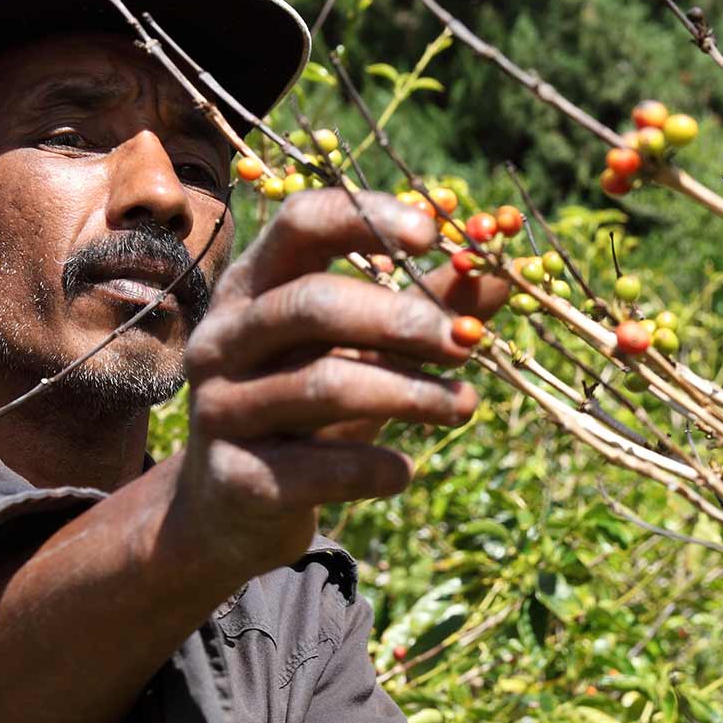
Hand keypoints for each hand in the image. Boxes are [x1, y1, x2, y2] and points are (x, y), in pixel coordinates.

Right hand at [173, 189, 508, 580]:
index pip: (300, 223)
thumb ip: (425, 307)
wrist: (234, 503)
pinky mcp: (235, 477)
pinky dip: (375, 467)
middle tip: (467, 343)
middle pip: (314, 304)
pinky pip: (319, 468)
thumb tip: (502, 272)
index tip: (433, 236)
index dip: (366, 219)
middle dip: (403, 320)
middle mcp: (224, 338)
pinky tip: (404, 470)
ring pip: (323, 385)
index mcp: (253, 285)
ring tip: (465, 406)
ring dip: (410, 394)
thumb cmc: (309, 402)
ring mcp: (220, 408)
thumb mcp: (360, 348)